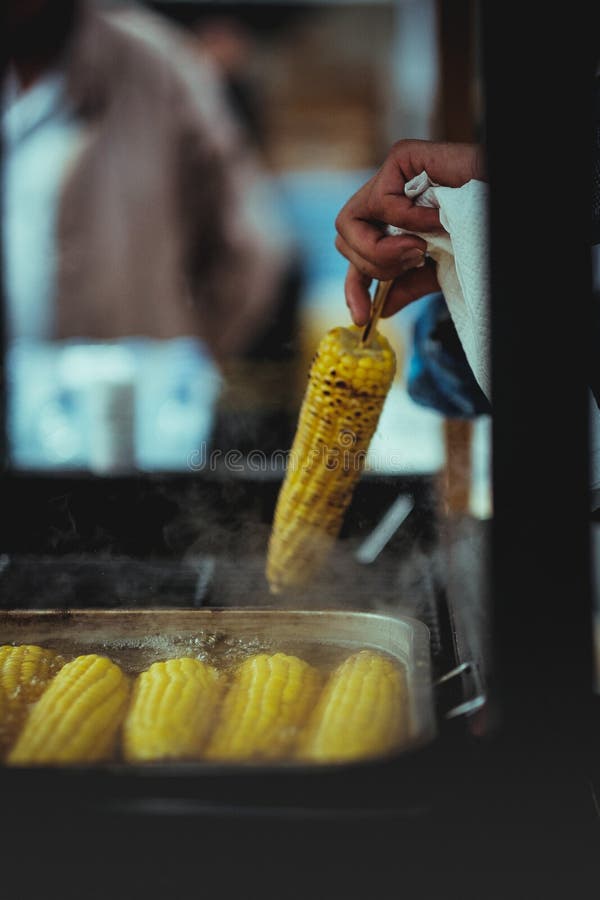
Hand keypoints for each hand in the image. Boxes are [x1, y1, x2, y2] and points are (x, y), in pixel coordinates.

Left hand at [335, 140, 484, 324]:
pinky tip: (435, 220)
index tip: (362, 318)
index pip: (355, 254)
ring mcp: (390, 177)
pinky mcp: (401, 158)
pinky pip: (380, 201)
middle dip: (372, 265)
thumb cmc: (476, 233)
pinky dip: (406, 220)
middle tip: (411, 264)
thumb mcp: (436, 270)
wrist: (501, 210)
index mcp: (391, 223)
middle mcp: (385, 197)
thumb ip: (406, 286)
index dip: (354, 287)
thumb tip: (380, 310)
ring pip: (347, 222)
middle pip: (344, 239)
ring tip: (421, 247)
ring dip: (383, 248)